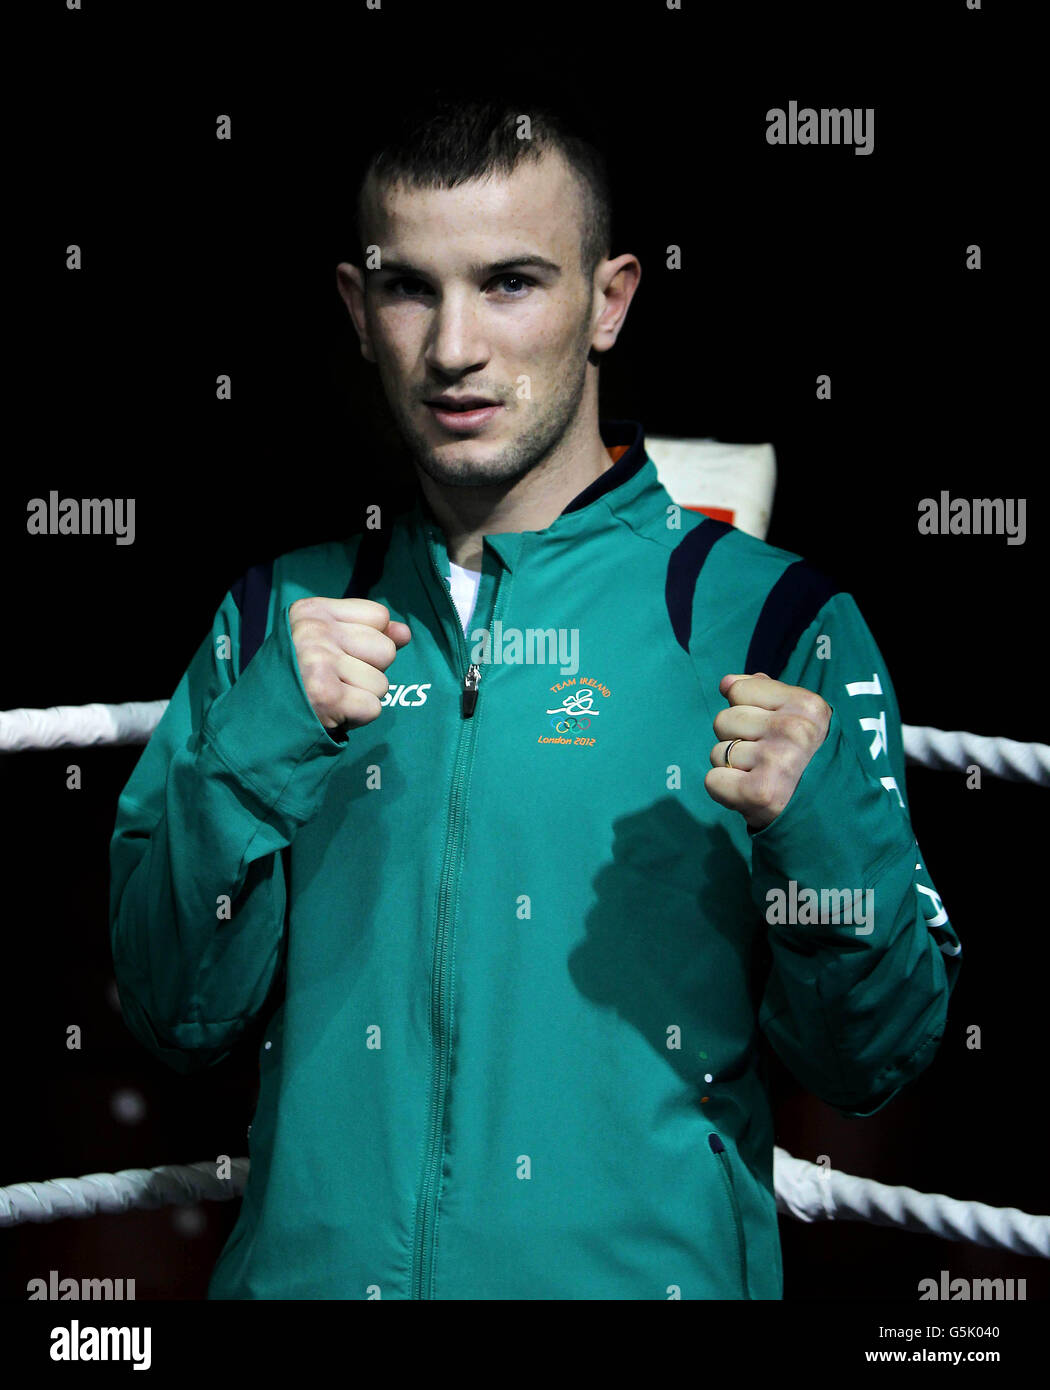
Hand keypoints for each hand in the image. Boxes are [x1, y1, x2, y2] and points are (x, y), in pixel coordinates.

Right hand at [289, 597, 411, 732]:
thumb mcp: (325, 642)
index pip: (378, 616)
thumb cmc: (298, 677)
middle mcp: (313, 632)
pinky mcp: (326, 696)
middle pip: (386, 650)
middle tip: (335, 679)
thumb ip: (368, 633)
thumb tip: (404, 634)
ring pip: (382, 683)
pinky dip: (357, 717)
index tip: (340, 652)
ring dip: (362, 697)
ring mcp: (318, 662)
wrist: (255, 721)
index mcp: (311, 611)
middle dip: (369, 671)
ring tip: (331, 696)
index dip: (368, 640)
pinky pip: (373, 708)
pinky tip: (332, 711)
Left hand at [704, 672, 830, 829]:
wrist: (828, 814)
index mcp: (807, 706)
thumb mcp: (799, 719)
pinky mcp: (760, 792)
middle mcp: (795, 730)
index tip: (770, 730)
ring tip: (760, 776)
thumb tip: (726, 683)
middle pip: (723, 720)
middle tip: (764, 759)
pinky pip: (712, 781)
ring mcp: (778, 761)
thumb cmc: (805, 760)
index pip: (738, 690)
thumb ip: (763, 693)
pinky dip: (724, 791)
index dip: (747, 711)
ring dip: (731, 768)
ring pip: (717, 752)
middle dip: (735, 740)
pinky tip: (749, 793)